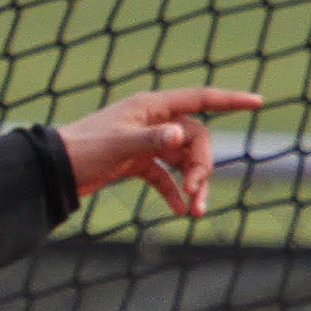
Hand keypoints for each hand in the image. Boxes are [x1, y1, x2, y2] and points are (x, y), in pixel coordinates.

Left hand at [58, 87, 264, 215]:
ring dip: (192, 183)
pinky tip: (181, 211)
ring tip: (196, 212)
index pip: (199, 98)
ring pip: (181, 160)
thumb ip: (151, 140)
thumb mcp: (118, 146)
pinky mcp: (134, 163)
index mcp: (150, 107)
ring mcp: (144, 143)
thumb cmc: (81, 151)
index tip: (259, 102)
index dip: (230, 100)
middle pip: (195, 138)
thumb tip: (182, 136)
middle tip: (198, 191)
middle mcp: (151, 121)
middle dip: (202, 165)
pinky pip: (163, 177)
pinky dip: (173, 192)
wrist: (51, 172)